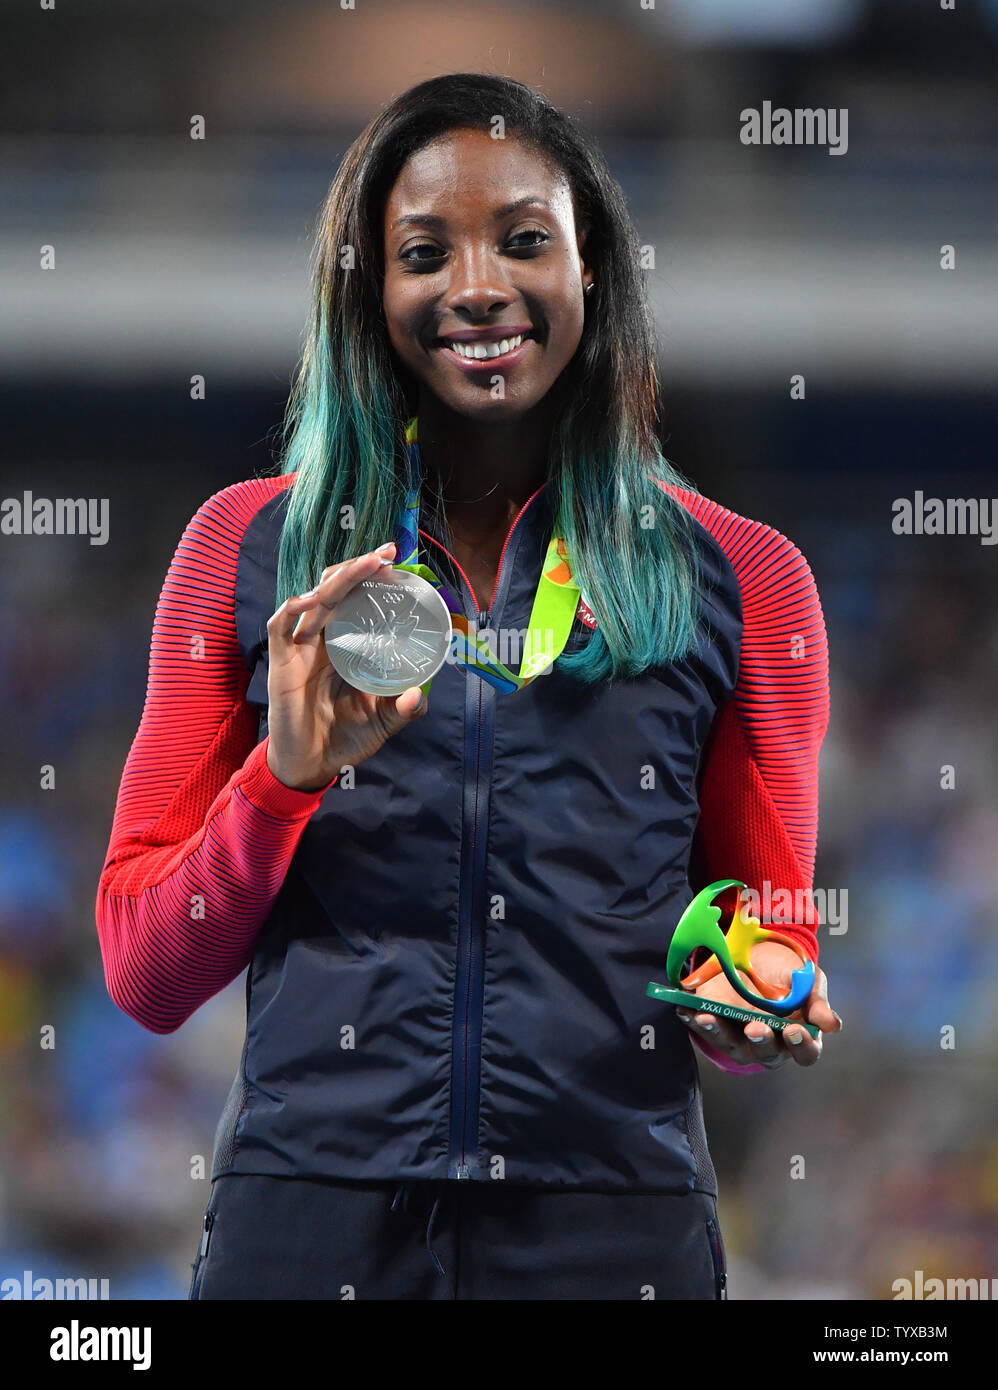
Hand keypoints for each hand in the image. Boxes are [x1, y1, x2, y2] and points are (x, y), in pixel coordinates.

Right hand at [265, 542, 428, 790]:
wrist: (311, 764)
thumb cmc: (345, 738)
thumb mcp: (383, 722)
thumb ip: (403, 709)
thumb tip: (420, 696)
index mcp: (347, 645)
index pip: (359, 600)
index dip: (374, 580)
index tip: (399, 565)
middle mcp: (324, 639)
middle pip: (337, 589)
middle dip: (360, 567)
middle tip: (388, 553)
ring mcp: (301, 647)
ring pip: (315, 598)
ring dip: (340, 578)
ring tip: (367, 564)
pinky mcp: (282, 660)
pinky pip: (281, 624)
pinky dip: (294, 606)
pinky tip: (313, 597)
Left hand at [675, 941, 841, 1069]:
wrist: (759, 953)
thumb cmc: (788, 974)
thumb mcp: (808, 980)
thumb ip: (817, 1001)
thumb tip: (832, 1026)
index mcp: (799, 1037)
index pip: (805, 1052)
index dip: (801, 1045)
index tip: (794, 1030)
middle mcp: (770, 1044)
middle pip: (767, 1053)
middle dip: (761, 1040)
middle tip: (755, 1027)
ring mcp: (740, 1038)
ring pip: (731, 1045)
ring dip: (718, 1033)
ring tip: (708, 1018)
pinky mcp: (716, 1025)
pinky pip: (702, 1028)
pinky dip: (692, 1019)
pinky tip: (685, 1009)